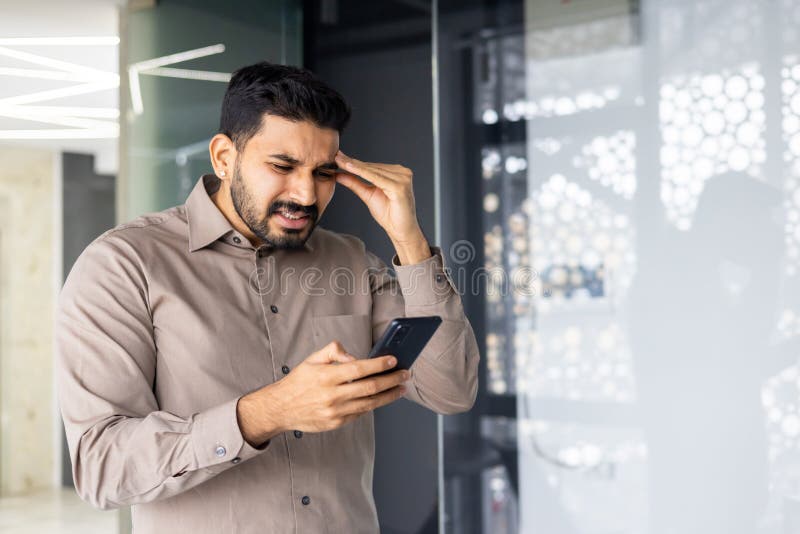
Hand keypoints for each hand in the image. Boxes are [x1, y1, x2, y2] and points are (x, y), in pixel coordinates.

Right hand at [237, 341, 407, 445]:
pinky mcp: (336, 423)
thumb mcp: (312, 359)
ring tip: (401, 388)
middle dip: (392, 380)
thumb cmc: (298, 381)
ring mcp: (335, 412)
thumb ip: (333, 352)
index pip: (359, 369)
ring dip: (389, 395)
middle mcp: (332, 395)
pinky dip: (373, 405)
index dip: (379, 364)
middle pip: (370, 387)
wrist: (280, 409)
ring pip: (370, 403)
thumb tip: (354, 357)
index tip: (394, 360)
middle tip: (405, 374)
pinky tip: (382, 398)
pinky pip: (360, 413)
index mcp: (326, 376)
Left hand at [334, 151, 430, 263]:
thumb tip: (339, 174)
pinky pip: (377, 178)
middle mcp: (402, 172)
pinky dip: (362, 173)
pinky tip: (350, 168)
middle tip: (335, 156)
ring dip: (355, 167)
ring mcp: (403, 178)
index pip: (371, 166)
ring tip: (340, 162)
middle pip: (371, 167)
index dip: (353, 162)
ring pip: (373, 171)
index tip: (337, 156)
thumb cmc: (389, 215)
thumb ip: (355, 183)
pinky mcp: (400, 187)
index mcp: (396, 173)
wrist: (401, 231)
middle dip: (352, 163)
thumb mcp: (368, 195)